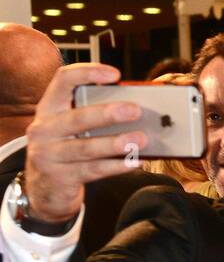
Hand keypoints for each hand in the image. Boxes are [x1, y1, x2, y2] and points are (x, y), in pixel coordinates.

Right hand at [24, 63, 147, 223]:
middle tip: (136, 110)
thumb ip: (89, 113)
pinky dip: (117, 166)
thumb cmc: (64, 150)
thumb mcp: (67, 128)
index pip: (63, 80)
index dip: (88, 72)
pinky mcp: (60, 178)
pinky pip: (93, 170)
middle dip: (108, 113)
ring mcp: (48, 155)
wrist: (43, 189)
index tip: (115, 75)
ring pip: (86, 148)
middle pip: (78, 118)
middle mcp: (43, 130)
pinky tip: (135, 162)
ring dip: (117, 143)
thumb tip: (131, 106)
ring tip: (142, 139)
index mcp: (48, 108)